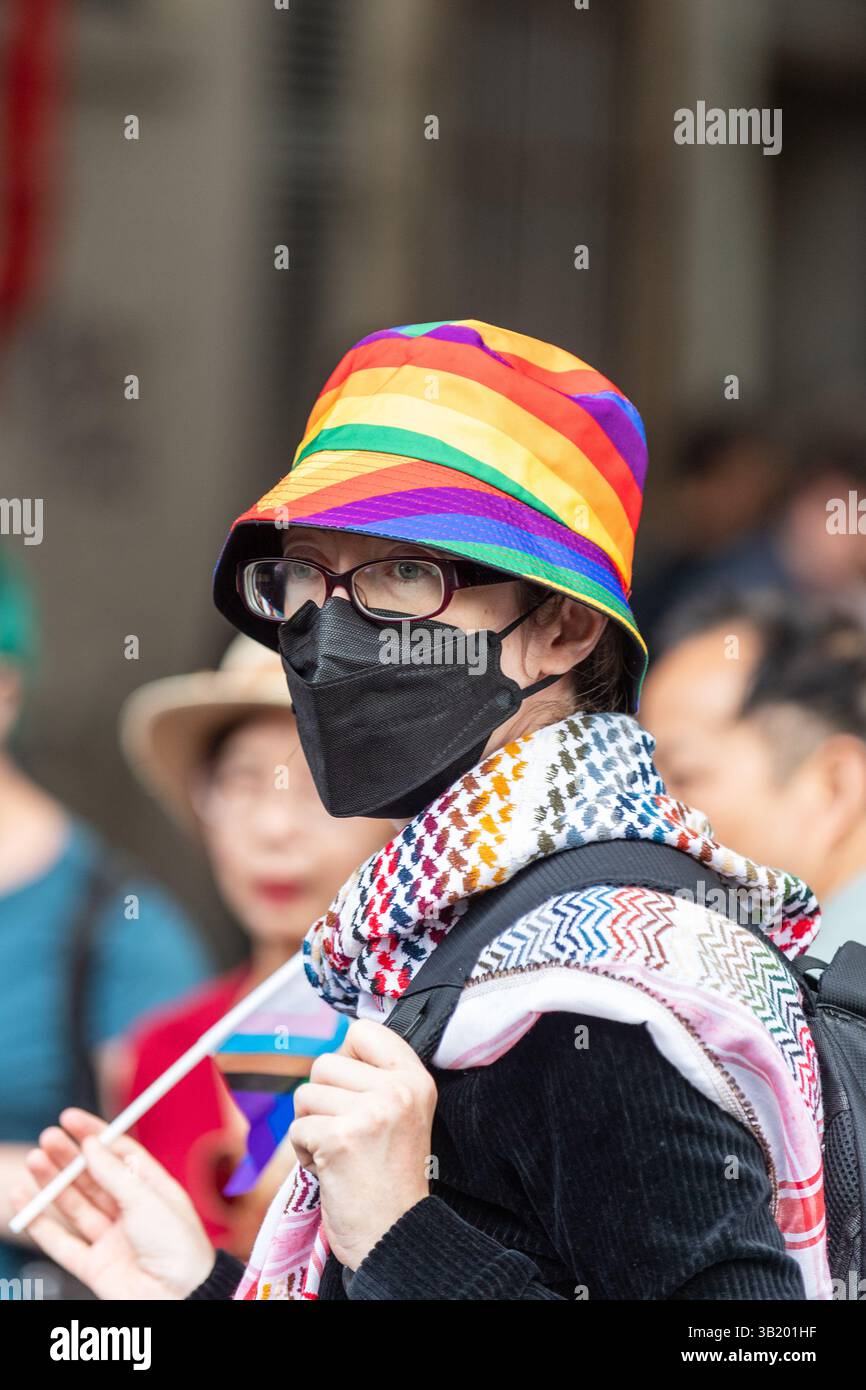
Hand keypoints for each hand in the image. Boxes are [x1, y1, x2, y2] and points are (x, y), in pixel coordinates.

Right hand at [9, 1108, 215, 1299]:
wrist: (182, 1298)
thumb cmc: (178, 1246)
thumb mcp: (147, 1199)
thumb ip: (114, 1174)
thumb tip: (92, 1143)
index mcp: (153, 1190)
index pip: (120, 1154)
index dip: (95, 1134)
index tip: (70, 1118)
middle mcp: (131, 1213)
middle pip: (94, 1179)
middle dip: (69, 1158)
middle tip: (48, 1137)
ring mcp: (111, 1240)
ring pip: (75, 1206)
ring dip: (54, 1183)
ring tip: (35, 1159)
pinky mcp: (94, 1267)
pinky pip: (62, 1242)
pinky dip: (42, 1222)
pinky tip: (26, 1200)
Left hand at [290, 1019, 436, 1270]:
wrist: (394, 1236)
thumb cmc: (389, 1178)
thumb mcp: (402, 1114)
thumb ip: (376, 1078)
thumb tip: (335, 1051)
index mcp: (416, 1079)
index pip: (364, 1031)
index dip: (347, 1058)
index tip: (352, 1092)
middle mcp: (398, 1090)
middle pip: (325, 1062)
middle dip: (322, 1099)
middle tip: (344, 1132)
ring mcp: (370, 1113)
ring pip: (306, 1094)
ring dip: (311, 1126)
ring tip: (338, 1152)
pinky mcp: (340, 1139)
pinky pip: (296, 1128)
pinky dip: (303, 1153)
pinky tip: (330, 1170)